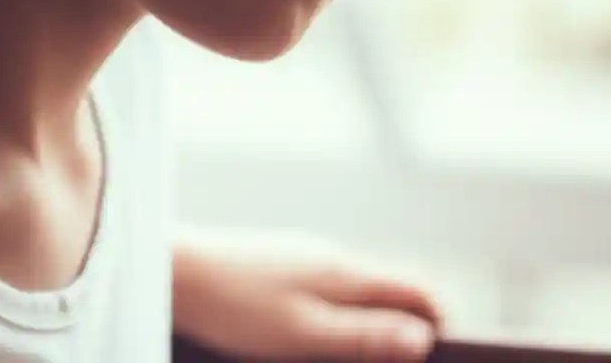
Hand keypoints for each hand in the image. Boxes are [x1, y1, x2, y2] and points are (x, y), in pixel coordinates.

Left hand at [174, 231, 441, 362]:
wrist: (169, 269)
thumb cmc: (232, 305)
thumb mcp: (304, 333)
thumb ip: (364, 335)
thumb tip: (422, 337)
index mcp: (346, 272)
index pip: (420, 289)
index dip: (441, 324)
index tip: (441, 358)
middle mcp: (330, 257)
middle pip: (391, 292)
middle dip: (404, 329)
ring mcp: (302, 258)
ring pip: (355, 294)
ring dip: (367, 326)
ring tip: (358, 358)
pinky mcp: (276, 267)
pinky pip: (323, 292)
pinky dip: (334, 318)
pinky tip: (310, 342)